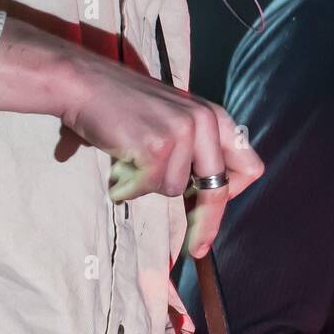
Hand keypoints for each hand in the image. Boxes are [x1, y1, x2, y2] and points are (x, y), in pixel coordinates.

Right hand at [60, 48, 263, 255]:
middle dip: (205, 224)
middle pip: (218, 190)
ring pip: (172, 190)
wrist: (85, 83)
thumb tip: (203, 205)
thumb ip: (194, 152)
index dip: (232, 195)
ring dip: (146, 185)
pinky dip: (127, 186)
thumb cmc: (123, 107)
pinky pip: (146, 188)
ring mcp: (183, 132)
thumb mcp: (173, 120)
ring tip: (128, 161)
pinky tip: (117, 166)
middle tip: (197, 249)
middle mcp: (205, 121)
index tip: (213, 215)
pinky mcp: (158, 146)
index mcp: (214, 116)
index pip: (248, 167)